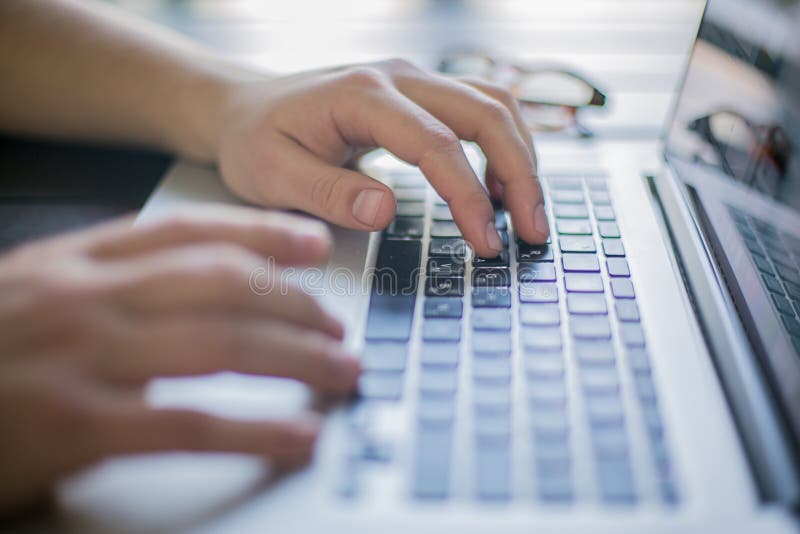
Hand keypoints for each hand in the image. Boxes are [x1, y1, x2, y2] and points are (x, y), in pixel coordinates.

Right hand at [0, 206, 359, 513]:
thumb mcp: (34, 295)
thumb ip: (104, 283)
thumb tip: (189, 289)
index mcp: (77, 263)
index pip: (189, 231)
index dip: (261, 231)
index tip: (311, 241)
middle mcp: (88, 299)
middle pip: (222, 283)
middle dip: (295, 303)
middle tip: (337, 324)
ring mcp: (83, 358)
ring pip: (220, 342)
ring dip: (295, 358)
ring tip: (339, 371)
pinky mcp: (76, 426)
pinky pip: (188, 423)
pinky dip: (254, 430)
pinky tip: (295, 436)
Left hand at [213, 59, 548, 257]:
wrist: (243, 109)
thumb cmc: (255, 142)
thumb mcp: (272, 175)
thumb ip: (328, 193)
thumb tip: (384, 212)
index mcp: (361, 96)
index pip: (436, 144)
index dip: (468, 195)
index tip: (486, 242)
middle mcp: (397, 78)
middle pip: (485, 112)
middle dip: (521, 174)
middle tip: (534, 232)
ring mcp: (412, 81)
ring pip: (493, 104)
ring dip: (521, 157)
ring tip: (528, 214)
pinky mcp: (419, 96)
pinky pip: (479, 110)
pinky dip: (502, 147)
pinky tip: (498, 189)